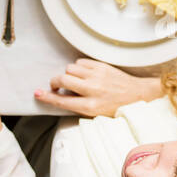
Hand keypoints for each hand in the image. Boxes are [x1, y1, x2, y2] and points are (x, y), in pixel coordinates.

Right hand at [33, 59, 161, 117]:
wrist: (138, 95)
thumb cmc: (117, 108)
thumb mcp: (97, 114)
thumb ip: (79, 105)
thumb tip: (60, 95)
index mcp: (91, 106)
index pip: (62, 101)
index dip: (47, 97)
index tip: (37, 94)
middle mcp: (92, 90)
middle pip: (62, 80)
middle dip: (55, 82)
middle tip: (56, 86)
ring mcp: (97, 76)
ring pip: (70, 69)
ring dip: (68, 74)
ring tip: (75, 80)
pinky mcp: (101, 66)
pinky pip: (80, 62)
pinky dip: (78, 67)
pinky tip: (83, 73)